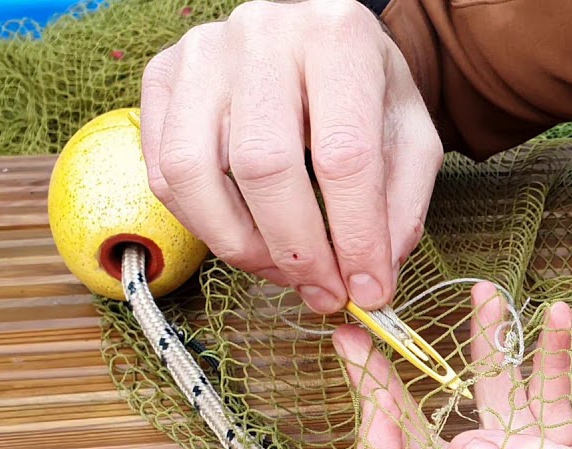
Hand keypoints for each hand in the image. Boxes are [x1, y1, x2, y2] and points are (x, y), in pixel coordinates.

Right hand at [139, 0, 442, 312]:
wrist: (315, 38)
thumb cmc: (364, 90)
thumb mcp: (409, 137)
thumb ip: (401, 207)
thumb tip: (370, 279)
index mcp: (338, 38)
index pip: (344, 155)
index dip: (355, 235)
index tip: (367, 288)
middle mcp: (262, 34)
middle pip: (262, 165)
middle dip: (296, 249)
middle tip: (323, 291)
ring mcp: (202, 53)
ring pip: (194, 172)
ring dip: (240, 244)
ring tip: (282, 270)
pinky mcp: (161, 76)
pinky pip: (162, 173)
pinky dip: (202, 224)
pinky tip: (245, 237)